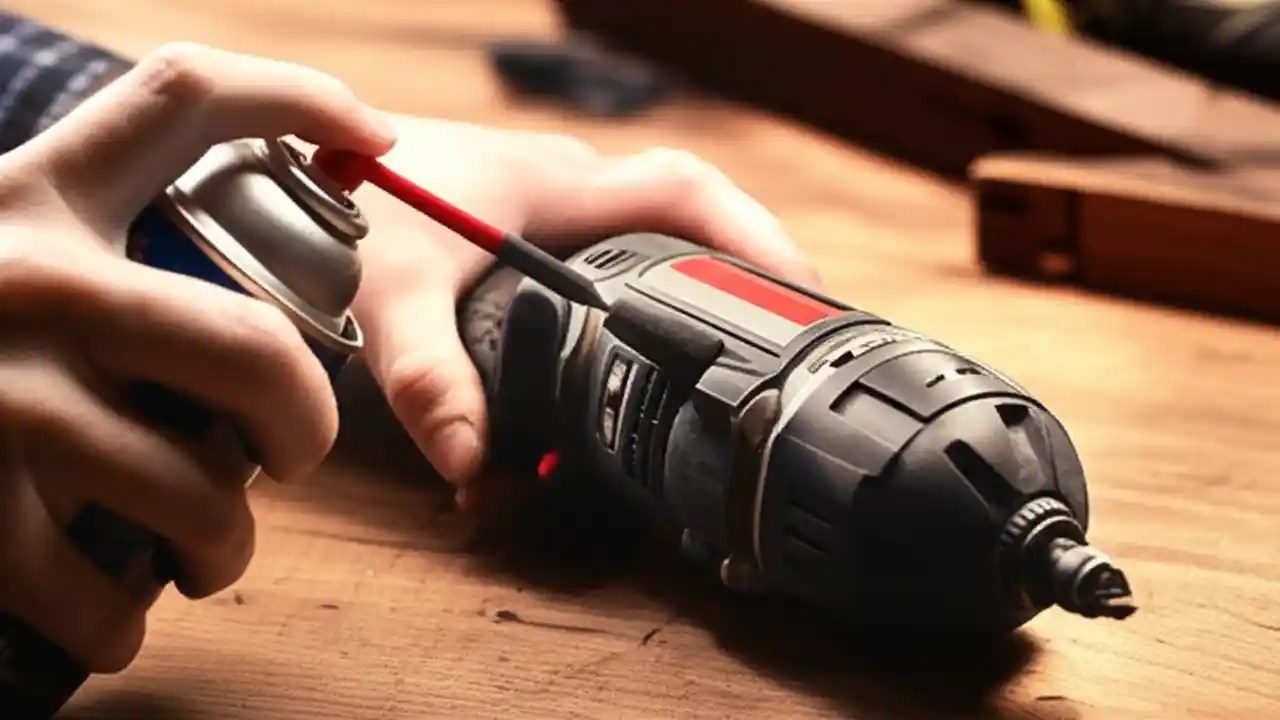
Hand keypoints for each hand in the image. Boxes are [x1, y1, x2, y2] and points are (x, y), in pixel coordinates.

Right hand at [0, 43, 394, 672]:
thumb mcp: (1, 239)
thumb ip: (93, 232)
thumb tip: (248, 279)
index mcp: (35, 195)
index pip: (184, 100)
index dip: (302, 97)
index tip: (380, 136)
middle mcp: (23, 282)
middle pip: (255, 349)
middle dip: (308, 422)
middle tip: (295, 453)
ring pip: (198, 494)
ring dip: (226, 546)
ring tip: (210, 546)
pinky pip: (103, 595)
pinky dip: (129, 622)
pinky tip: (121, 609)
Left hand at [348, 115, 819, 507]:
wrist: (274, 161)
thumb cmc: (335, 200)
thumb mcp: (388, 290)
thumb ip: (429, 376)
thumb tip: (477, 465)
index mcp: (559, 188)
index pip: (687, 194)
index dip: (756, 240)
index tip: (804, 298)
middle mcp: (562, 191)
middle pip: (683, 224)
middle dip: (737, 278)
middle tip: (771, 351)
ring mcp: (540, 206)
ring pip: (639, 245)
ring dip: (681, 292)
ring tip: (713, 362)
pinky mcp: (513, 229)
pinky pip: (593, 260)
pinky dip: (620, 305)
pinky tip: (612, 356)